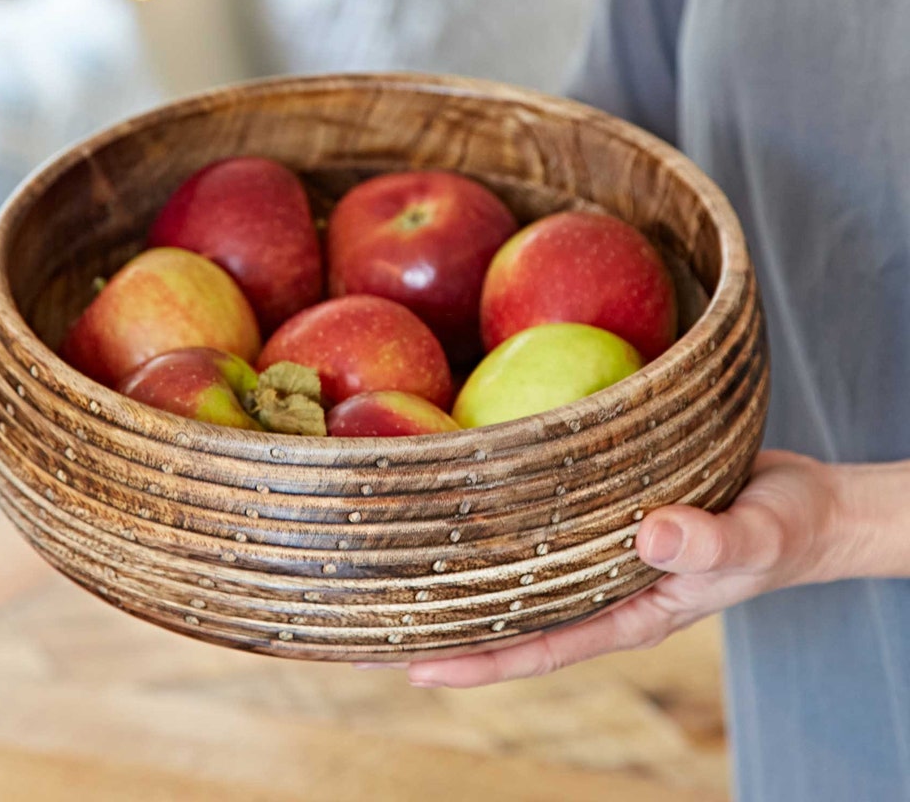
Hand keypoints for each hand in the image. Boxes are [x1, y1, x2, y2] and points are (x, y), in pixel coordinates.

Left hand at [405, 450, 842, 688]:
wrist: (801, 506)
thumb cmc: (780, 530)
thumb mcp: (754, 538)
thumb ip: (712, 541)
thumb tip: (653, 533)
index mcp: (627, 613)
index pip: (538, 647)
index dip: (476, 662)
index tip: (410, 668)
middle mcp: (598, 587)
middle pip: (509, 615)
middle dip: (443, 624)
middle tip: (366, 621)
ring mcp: (596, 554)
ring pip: (515, 572)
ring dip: (459, 572)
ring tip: (391, 564)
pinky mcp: (600, 513)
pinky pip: (539, 524)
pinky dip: (499, 521)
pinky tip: (462, 500)